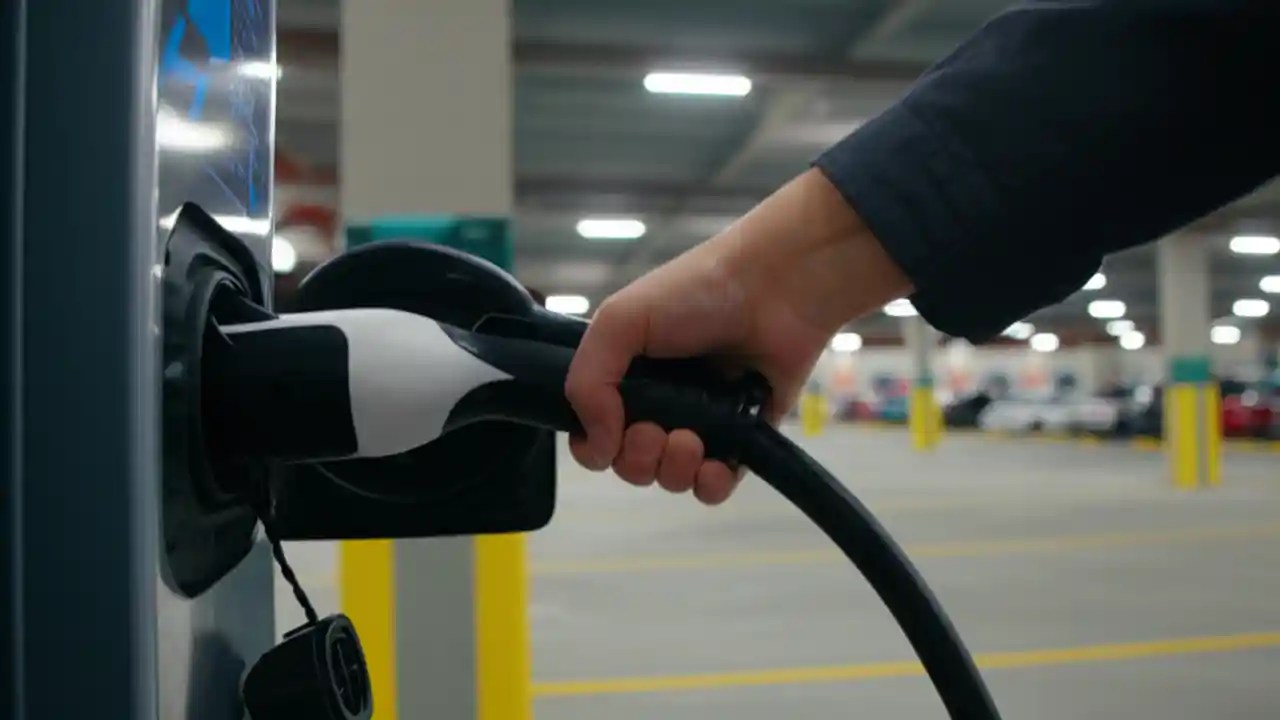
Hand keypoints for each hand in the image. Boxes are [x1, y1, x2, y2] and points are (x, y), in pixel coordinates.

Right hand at [565, 169, 910, 503]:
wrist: (776, 288)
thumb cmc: (695, 293)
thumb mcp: (620, 320)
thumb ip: (587, 381)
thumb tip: (597, 444)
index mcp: (627, 376)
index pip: (593, 433)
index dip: (594, 447)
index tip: (609, 436)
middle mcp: (660, 403)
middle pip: (629, 464)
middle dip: (636, 459)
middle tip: (656, 431)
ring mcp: (703, 423)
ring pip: (671, 478)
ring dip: (672, 469)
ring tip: (691, 439)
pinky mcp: (744, 438)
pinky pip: (715, 486)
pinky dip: (709, 485)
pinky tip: (713, 467)